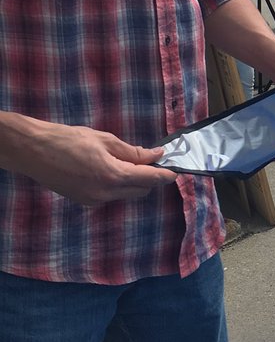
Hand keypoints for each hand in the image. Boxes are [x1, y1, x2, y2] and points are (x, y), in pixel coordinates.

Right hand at [20, 123, 177, 206]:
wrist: (33, 151)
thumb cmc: (67, 139)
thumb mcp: (104, 140)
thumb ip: (133, 151)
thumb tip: (155, 155)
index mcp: (112, 176)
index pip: (149, 180)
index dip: (165, 175)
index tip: (175, 171)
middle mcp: (105, 194)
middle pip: (141, 191)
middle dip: (149, 178)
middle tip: (149, 160)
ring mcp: (94, 201)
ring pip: (126, 194)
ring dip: (132, 181)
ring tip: (124, 161)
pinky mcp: (85, 202)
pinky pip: (110, 195)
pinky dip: (116, 185)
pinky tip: (107, 169)